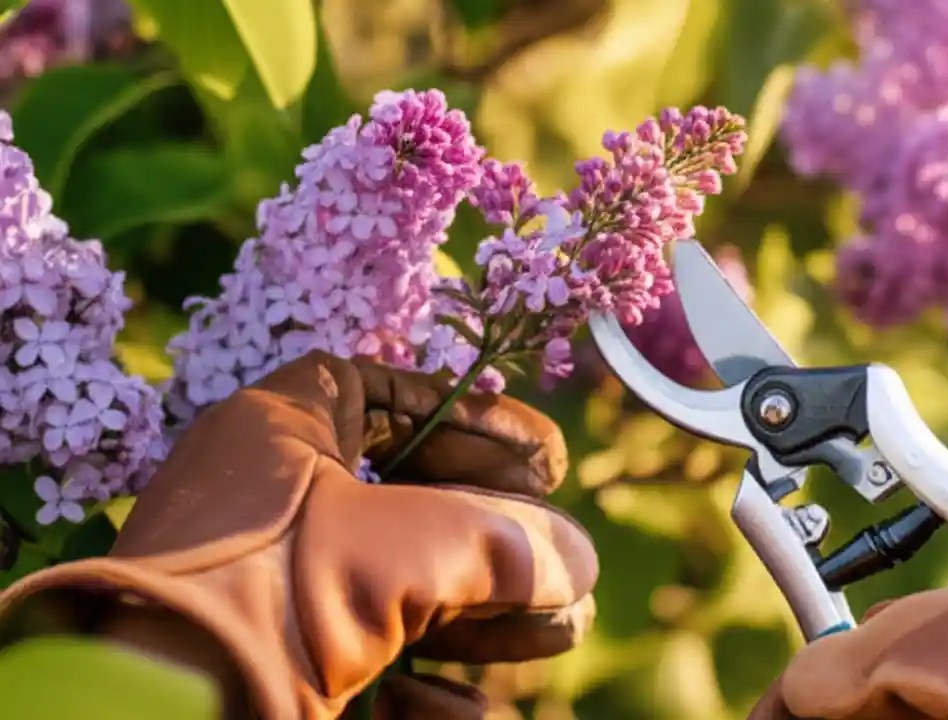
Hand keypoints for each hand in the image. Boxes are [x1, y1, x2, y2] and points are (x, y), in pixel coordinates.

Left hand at [0, 350, 597, 718]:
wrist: (157, 711)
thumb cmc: (276, 595)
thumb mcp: (408, 548)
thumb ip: (503, 545)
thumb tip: (577, 565)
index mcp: (277, 430)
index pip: (390, 394)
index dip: (478, 419)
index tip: (548, 459)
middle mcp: (269, 499)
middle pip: (411, 498)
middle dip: (497, 534)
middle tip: (559, 553)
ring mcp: (265, 583)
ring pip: (398, 581)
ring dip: (483, 609)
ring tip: (559, 628)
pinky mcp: (268, 656)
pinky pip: (362, 652)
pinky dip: (422, 680)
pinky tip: (466, 710)